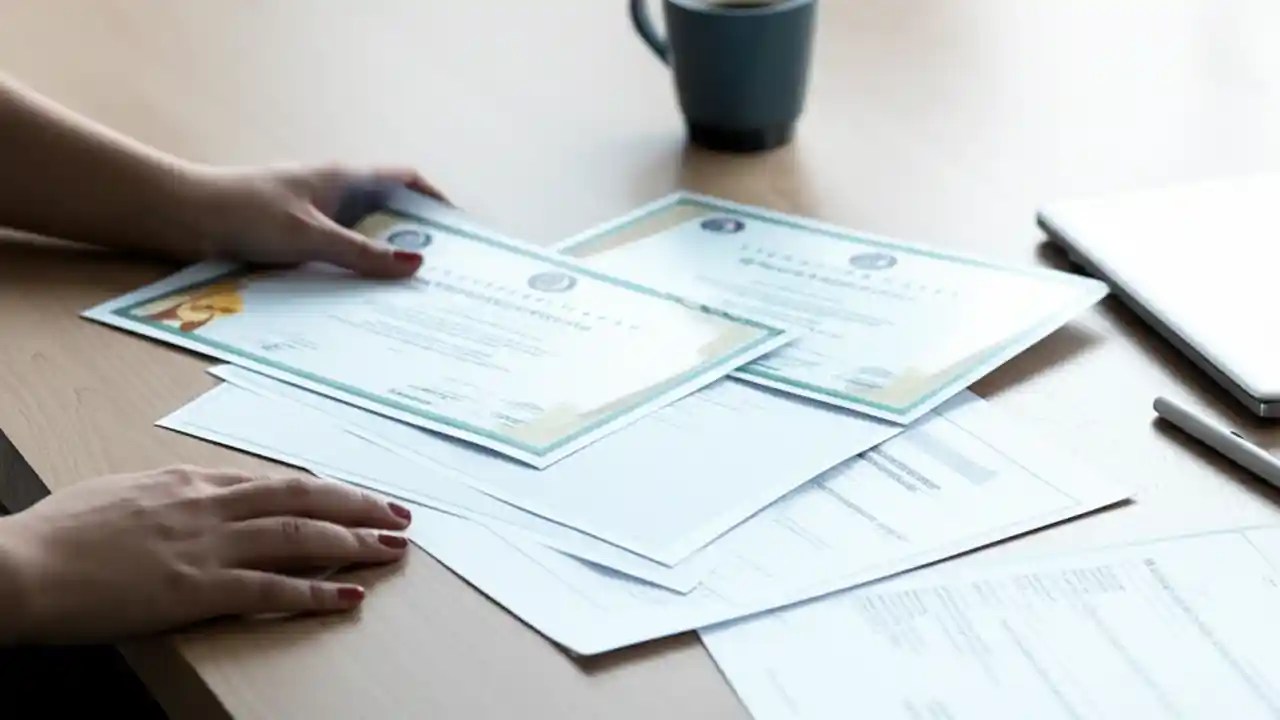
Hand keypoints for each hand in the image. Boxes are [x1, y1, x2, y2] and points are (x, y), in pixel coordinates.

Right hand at [0, 466, 413, 643]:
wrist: (18, 566)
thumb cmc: (58, 534)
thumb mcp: (123, 495)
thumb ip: (171, 496)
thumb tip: (200, 496)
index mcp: (190, 482)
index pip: (274, 482)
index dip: (323, 490)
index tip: (355, 496)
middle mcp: (208, 506)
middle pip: (303, 498)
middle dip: (358, 504)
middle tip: (400, 514)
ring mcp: (205, 546)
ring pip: (300, 536)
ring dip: (354, 541)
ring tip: (393, 548)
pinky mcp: (195, 590)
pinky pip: (271, 589)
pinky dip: (315, 592)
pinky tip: (348, 597)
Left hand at [188, 164, 448, 277]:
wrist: (181, 216)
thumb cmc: (243, 213)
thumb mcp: (310, 236)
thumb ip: (362, 253)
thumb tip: (415, 265)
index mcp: (342, 179)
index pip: (404, 179)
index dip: (434, 199)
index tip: (458, 231)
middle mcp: (331, 193)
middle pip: (388, 212)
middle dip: (415, 239)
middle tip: (440, 274)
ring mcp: (311, 215)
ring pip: (361, 237)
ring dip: (382, 260)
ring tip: (406, 295)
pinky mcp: (291, 237)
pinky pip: (335, 254)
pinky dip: (352, 271)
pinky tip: (357, 300)